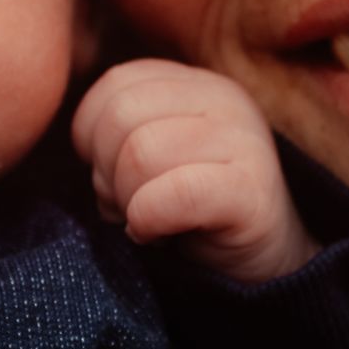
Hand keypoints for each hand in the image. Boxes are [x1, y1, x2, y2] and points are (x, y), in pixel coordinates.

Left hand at [72, 59, 314, 282]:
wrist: (265, 265)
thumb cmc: (195, 212)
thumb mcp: (155, 155)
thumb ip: (120, 130)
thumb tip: (82, 145)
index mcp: (195, 83)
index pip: (115, 85)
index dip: (93, 136)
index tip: (111, 174)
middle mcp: (224, 99)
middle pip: (120, 117)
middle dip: (106, 171)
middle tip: (126, 204)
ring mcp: (244, 142)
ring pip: (140, 154)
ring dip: (128, 201)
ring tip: (147, 221)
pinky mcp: (251, 191)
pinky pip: (173, 196)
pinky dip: (148, 221)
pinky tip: (158, 236)